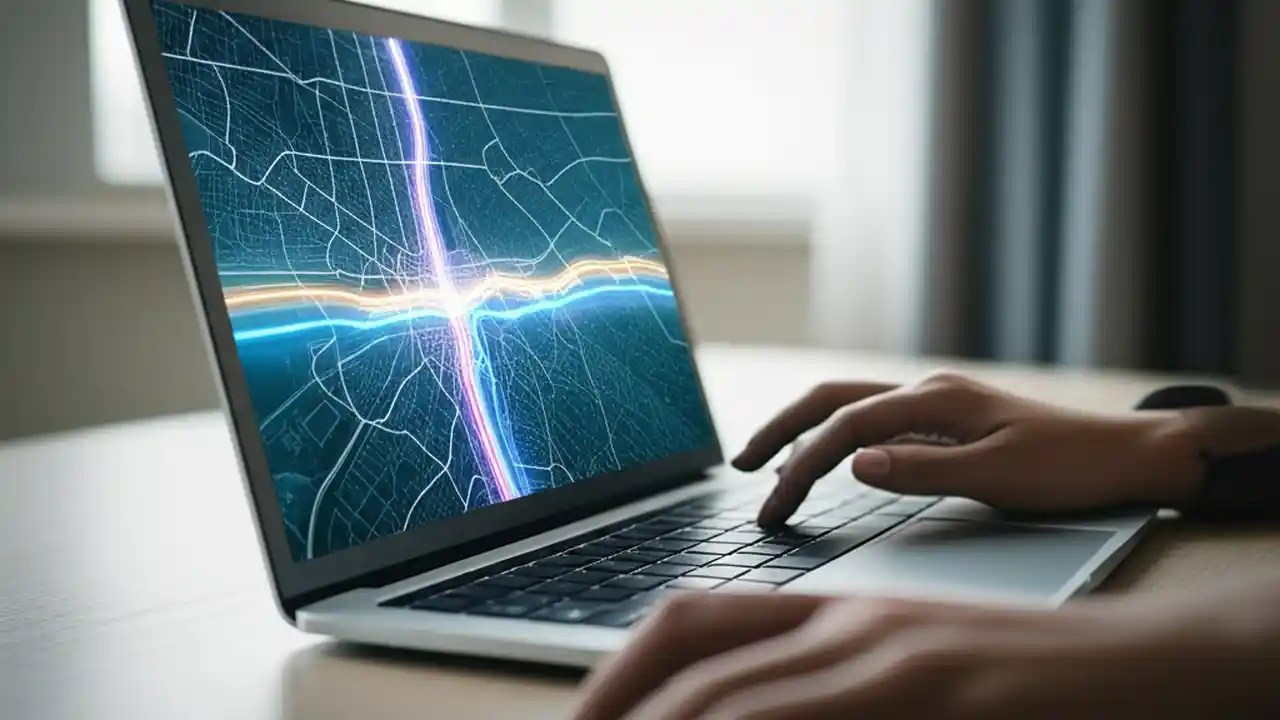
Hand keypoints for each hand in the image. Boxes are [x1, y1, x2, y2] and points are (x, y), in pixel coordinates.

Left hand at [572, 584, 1279, 719]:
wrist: (1139, 667)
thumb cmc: (1013, 684)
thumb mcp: (901, 678)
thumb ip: (820, 691)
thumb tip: (725, 714)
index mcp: (830, 608)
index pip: (690, 618)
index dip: (618, 669)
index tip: (584, 719)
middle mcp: (842, 617)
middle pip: (689, 643)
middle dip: (614, 701)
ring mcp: (883, 649)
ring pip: (731, 691)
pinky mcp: (928, 686)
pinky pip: (799, 715)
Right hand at [732, 372, 1205, 525]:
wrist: (1126, 455)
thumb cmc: (1068, 467)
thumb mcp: (996, 476)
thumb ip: (921, 469)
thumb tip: (852, 464)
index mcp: (934, 399)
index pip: (845, 429)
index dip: (802, 465)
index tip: (774, 505)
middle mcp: (928, 392)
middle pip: (833, 399)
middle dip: (782, 429)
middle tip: (741, 464)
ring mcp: (936, 403)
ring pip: (851, 406)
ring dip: (806, 431)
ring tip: (770, 463)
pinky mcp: (946, 420)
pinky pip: (875, 421)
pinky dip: (838, 437)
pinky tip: (832, 460)